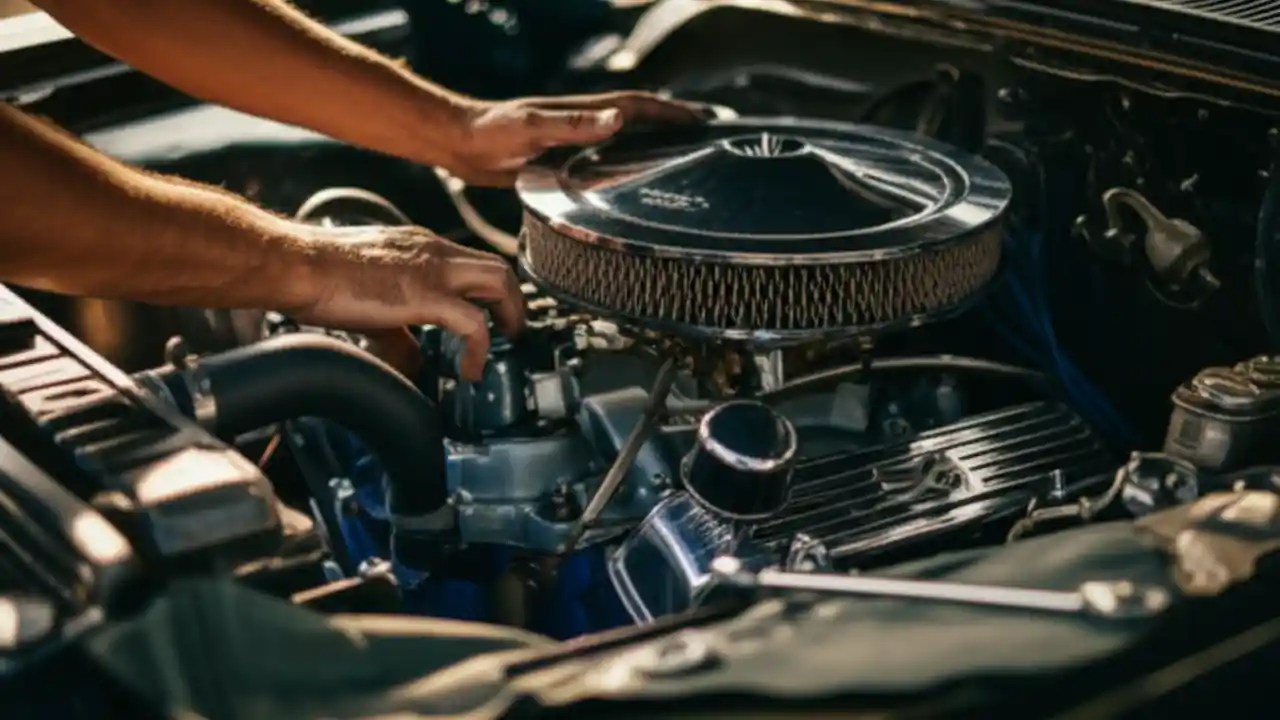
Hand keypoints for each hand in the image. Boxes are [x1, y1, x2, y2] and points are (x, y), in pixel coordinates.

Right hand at [292, 225, 523, 380]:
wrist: (297, 264)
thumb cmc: (319, 273)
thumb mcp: (371, 294)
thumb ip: (397, 327)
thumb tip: (410, 359)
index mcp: (420, 246)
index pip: (473, 260)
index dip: (490, 289)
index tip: (494, 313)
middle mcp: (433, 251)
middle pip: (498, 266)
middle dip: (513, 300)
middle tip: (512, 329)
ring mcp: (432, 270)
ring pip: (499, 281)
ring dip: (511, 314)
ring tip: (505, 343)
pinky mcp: (424, 296)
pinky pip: (473, 322)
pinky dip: (480, 348)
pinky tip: (470, 369)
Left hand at [444, 92, 710, 185]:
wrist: (458, 142)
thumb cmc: (490, 133)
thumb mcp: (533, 127)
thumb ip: (573, 125)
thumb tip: (617, 120)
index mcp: (581, 112)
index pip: (637, 107)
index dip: (671, 112)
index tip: (702, 118)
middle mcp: (582, 122)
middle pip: (638, 119)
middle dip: (673, 122)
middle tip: (706, 131)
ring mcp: (573, 139)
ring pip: (624, 137)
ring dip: (654, 140)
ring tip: (683, 152)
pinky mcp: (560, 157)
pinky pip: (604, 157)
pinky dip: (626, 160)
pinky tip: (632, 175)